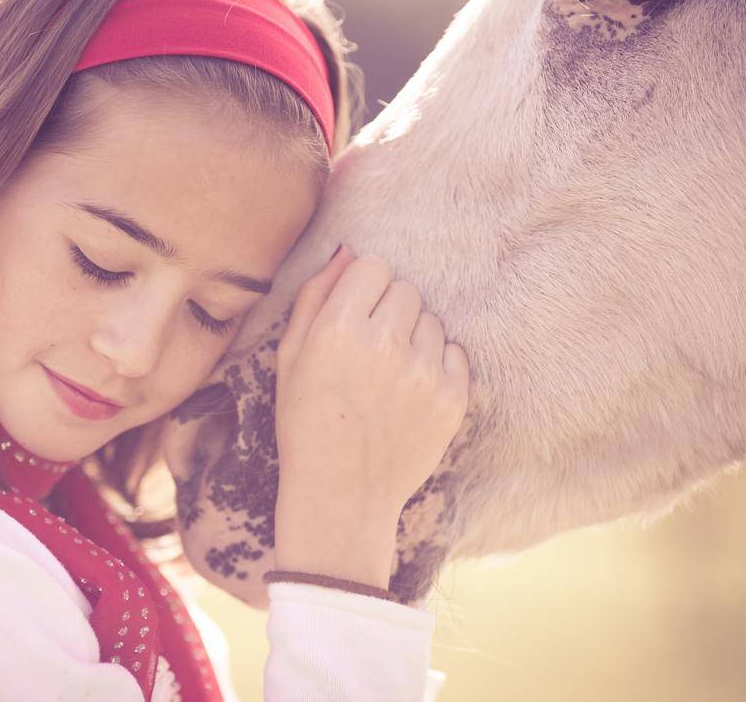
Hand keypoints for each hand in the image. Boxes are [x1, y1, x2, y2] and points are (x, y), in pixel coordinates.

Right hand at [274, 245, 470, 523]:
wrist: (341, 494)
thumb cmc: (306, 422)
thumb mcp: (290, 356)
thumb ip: (316, 296)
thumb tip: (347, 252)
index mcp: (339, 329)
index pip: (373, 268)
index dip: (361, 291)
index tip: (353, 318)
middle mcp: (385, 344)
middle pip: (405, 290)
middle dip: (388, 311)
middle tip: (370, 350)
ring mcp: (424, 372)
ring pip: (431, 320)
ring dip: (413, 338)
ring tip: (389, 376)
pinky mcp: (452, 398)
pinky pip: (455, 353)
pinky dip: (436, 365)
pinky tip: (410, 392)